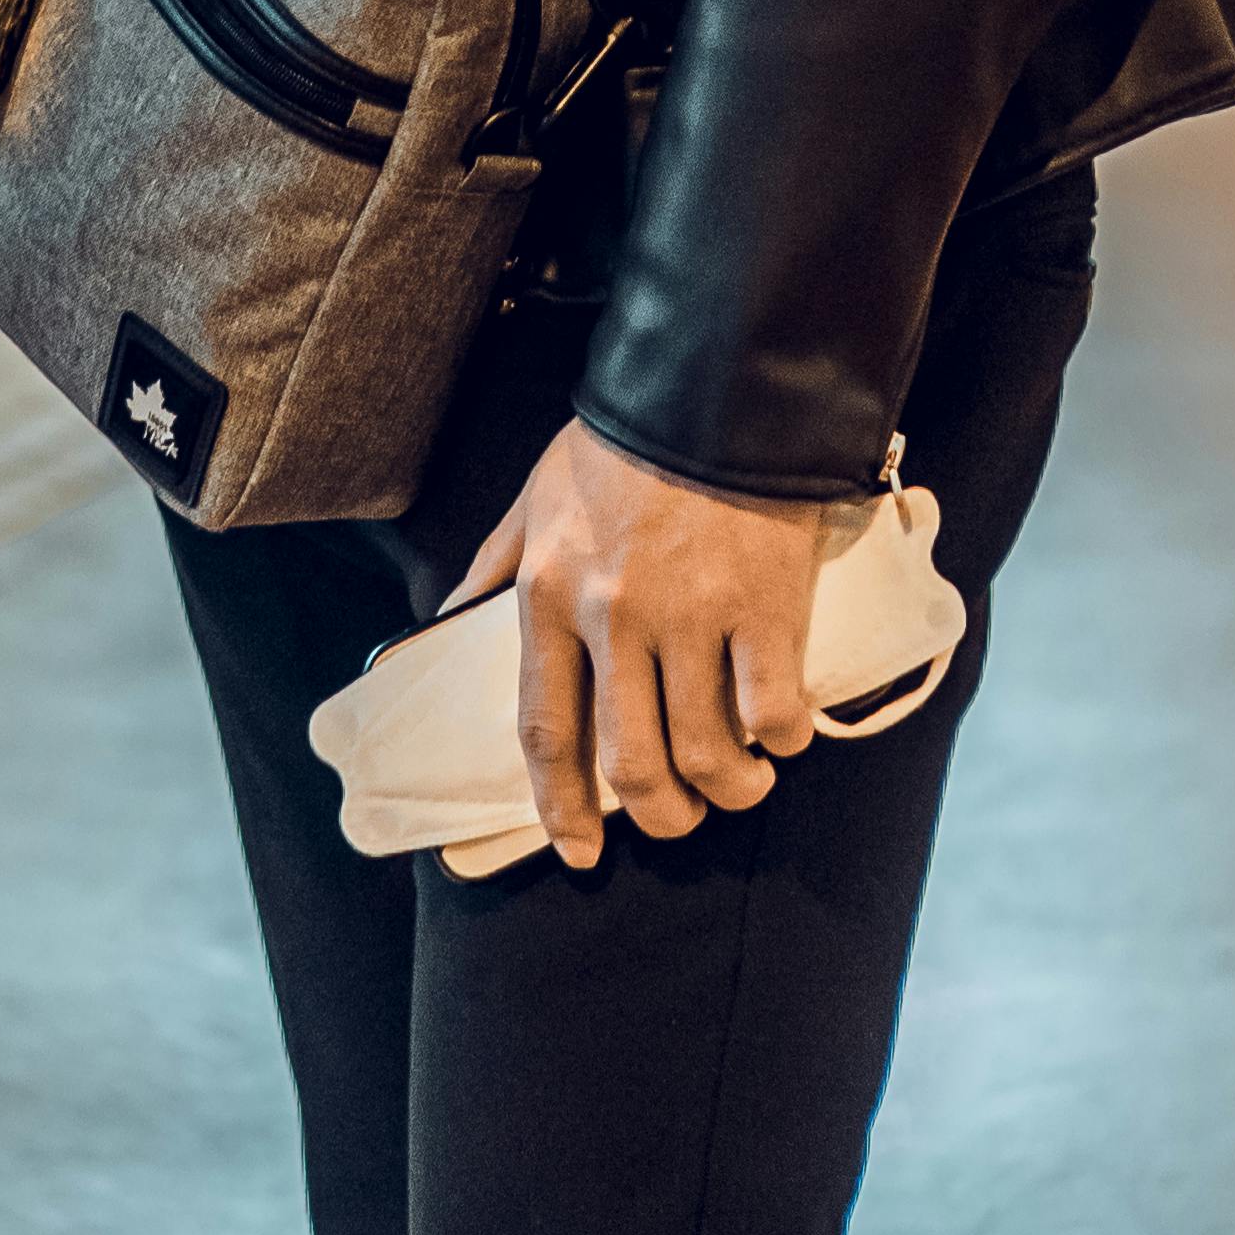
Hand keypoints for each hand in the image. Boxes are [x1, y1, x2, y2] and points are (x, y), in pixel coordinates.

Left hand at [454, 417, 828, 866]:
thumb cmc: (620, 443)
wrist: (712, 384)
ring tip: (745, 784)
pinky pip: (774, 711)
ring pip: (706, 753)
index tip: (580, 850)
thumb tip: (448, 616)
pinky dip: (783, 741)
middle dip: (662, 815)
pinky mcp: (763, 607)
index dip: (561, 807)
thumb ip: (493, 564)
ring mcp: (691, 616)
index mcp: (549, 596)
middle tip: (682, 817)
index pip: (545, 731)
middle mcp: (613, 618)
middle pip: (632, 763)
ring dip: (730, 790)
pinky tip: (786, 736)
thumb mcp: (534, 496)